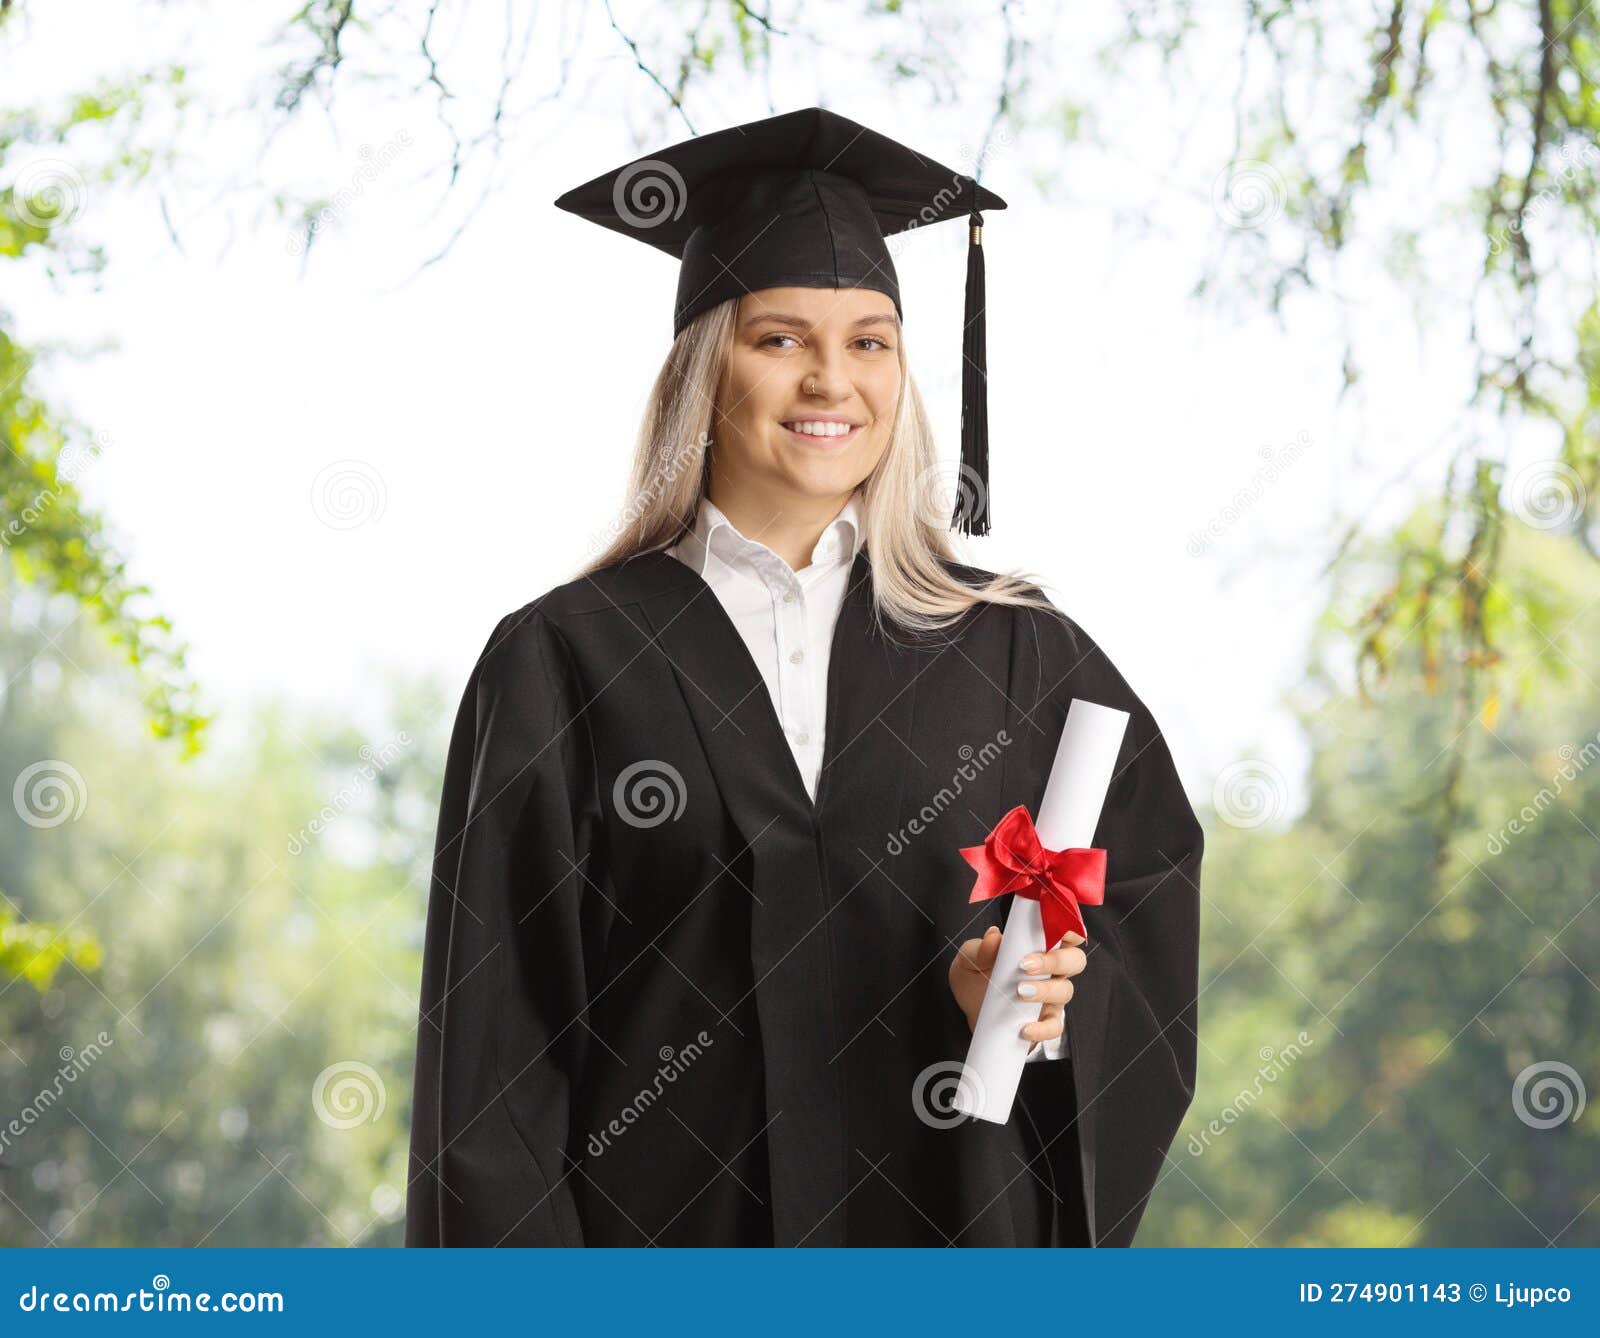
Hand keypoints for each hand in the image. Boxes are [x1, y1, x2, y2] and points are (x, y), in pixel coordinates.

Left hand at [948, 926, 1087, 1047]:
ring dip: (1045, 990)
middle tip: (1026, 965)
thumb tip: (994, 936)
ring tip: (1019, 992)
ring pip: (1066, 990)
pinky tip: (1024, 1028)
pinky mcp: (1045, 1022)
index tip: (1056, 929)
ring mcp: (1051, 997)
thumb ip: (980, 948)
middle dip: (1056, 960)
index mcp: (1038, 946)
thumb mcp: (969, 959)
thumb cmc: (974, 978)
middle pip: (1075, 959)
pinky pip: (1055, 1026)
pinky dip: (1043, 1028)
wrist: (968, 1013)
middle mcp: (1051, 970)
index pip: (1065, 931)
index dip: (1068, 927)